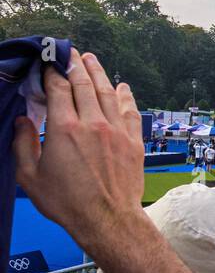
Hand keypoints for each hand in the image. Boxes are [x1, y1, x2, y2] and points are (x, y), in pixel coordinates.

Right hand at [13, 51, 145, 257]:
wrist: (107, 219)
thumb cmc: (67, 203)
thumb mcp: (30, 177)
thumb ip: (22, 145)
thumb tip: (22, 121)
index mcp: (64, 129)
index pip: (58, 89)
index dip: (53, 72)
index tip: (48, 63)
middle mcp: (93, 124)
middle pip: (84, 84)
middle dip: (75, 64)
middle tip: (70, 52)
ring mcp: (116, 130)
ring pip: (107, 92)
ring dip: (99, 73)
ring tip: (91, 59)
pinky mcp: (133, 141)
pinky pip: (130, 111)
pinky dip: (125, 96)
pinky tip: (122, 87)